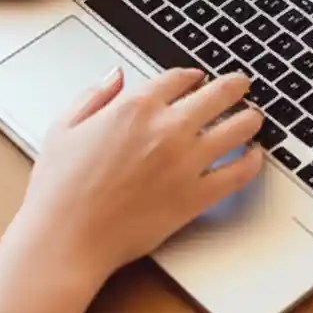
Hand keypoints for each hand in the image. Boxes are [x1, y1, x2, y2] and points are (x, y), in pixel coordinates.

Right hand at [12, 68, 265, 283]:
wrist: (67, 237)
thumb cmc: (59, 189)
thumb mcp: (64, 127)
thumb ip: (94, 96)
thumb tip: (115, 75)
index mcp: (134, 107)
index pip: (179, 78)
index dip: (193, 75)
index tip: (198, 78)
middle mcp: (167, 128)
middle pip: (218, 94)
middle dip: (235, 86)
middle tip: (242, 85)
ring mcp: (186, 162)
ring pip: (237, 128)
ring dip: (250, 118)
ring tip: (254, 118)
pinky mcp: (196, 196)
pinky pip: (239, 173)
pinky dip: (252, 162)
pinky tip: (254, 157)